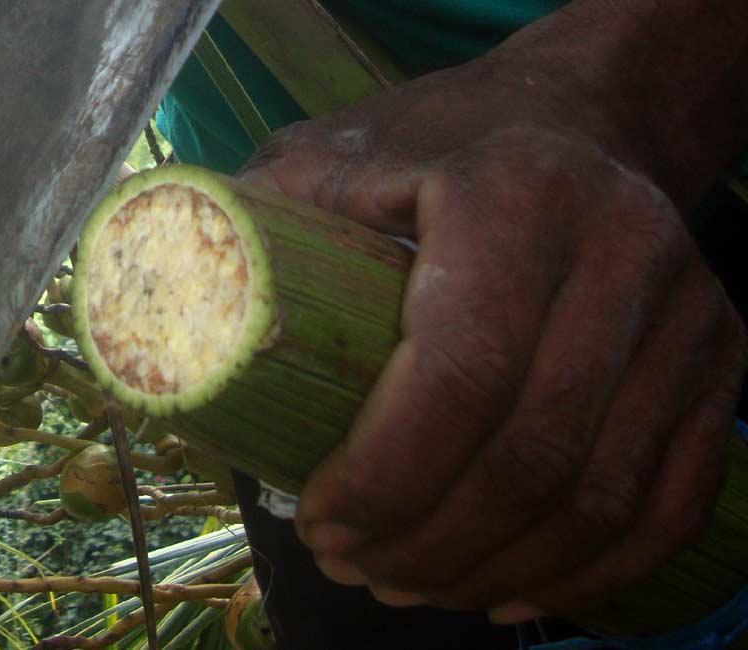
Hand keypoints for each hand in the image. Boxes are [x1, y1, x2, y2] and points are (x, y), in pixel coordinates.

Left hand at [241, 46, 746, 620]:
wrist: (581, 120)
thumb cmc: (439, 147)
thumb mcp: (335, 156)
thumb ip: (258, 221)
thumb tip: (164, 325)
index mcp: (513, 197)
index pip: (459, 373)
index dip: (385, 477)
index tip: (319, 520)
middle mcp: (621, 250)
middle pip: (529, 455)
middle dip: (425, 543)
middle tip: (351, 565)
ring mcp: (688, 314)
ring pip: (598, 497)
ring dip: (492, 573)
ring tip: (405, 583)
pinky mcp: (722, 366)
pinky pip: (673, 504)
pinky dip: (591, 575)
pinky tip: (508, 597)